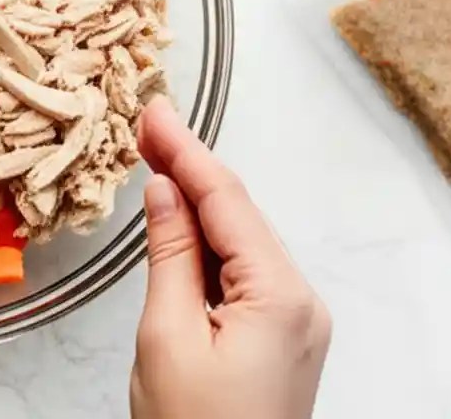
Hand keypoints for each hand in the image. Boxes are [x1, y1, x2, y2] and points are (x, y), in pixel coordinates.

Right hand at [130, 97, 330, 418]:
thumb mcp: (167, 339)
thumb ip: (169, 257)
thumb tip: (166, 193)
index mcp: (281, 298)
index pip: (227, 202)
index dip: (186, 151)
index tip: (154, 112)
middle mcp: (302, 303)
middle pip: (240, 216)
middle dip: (192, 168)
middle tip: (148, 126)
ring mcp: (297, 321)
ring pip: (242, 242)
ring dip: (198, 204)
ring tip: (156, 161)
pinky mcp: (283, 338)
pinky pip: (245, 272)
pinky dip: (210, 244)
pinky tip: (181, 222)